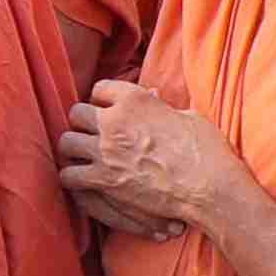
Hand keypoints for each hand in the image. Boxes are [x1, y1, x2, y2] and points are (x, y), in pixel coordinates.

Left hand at [53, 78, 241, 241]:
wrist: (208, 187)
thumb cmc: (206, 151)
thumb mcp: (188, 116)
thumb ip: (163, 107)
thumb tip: (154, 99)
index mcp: (136, 100)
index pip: (100, 88)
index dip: (103, 100)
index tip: (106, 109)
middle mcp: (115, 121)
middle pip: (77, 114)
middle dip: (83, 123)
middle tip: (92, 135)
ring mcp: (105, 151)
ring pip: (66, 143)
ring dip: (74, 150)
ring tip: (82, 157)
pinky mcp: (103, 180)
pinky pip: (68, 175)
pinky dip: (73, 178)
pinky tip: (82, 180)